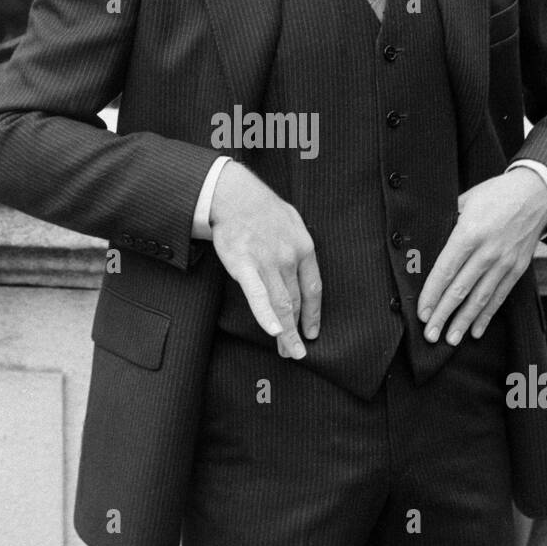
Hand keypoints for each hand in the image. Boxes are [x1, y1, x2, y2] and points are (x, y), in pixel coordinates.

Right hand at [209, 161, 321, 358]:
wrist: (233, 194)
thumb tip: (303, 268)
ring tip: (287, 351)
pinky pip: (257, 295)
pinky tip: (273, 331)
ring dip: (285, 332)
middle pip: (295, 302)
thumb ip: (298, 246)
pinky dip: (266, 315)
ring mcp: (267, 262)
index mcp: (304, 247)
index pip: (313, 288)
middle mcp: (288, 257)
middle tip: (296, 351)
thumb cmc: (261, 207)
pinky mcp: (243, 265)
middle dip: (297, 330)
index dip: (313, 314)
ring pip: (281, 304)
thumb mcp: (292, 220)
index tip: (312, 331)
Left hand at [416, 169, 546, 344]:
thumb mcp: (465, 200)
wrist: (537, 193)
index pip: (445, 270)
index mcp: (469, 233)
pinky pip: (499, 296)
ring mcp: (504, 262)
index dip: (432, 295)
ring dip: (463, 322)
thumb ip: (447, 223)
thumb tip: (427, 243)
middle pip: (460, 290)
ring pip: (480, 298)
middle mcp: (487, 252)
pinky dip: (487, 315)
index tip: (421, 313)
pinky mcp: (517, 269)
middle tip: (429, 336)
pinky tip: (476, 331)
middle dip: (443, 315)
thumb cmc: (495, 195)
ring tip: (450, 340)